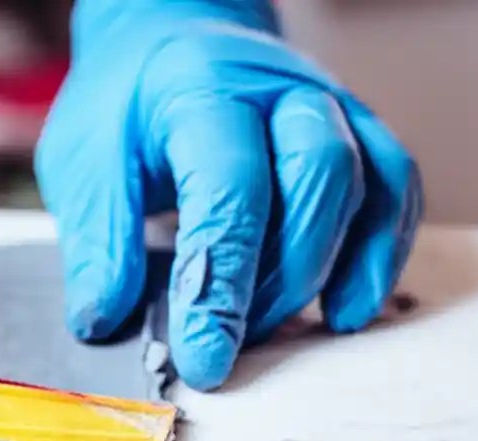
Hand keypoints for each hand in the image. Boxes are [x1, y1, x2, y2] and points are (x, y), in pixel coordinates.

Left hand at [35, 1, 422, 390]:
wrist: (166, 43)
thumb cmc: (125, 109)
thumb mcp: (84, 164)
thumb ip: (98, 241)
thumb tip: (102, 319)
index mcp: (201, 90)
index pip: (229, 189)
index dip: (218, 283)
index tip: (203, 359)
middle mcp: (280, 90)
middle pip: (317, 178)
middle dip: (276, 282)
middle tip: (231, 346)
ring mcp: (329, 106)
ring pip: (363, 187)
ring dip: (321, 274)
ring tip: (270, 332)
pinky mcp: (357, 133)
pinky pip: (394, 192)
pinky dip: (377, 256)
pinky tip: (343, 309)